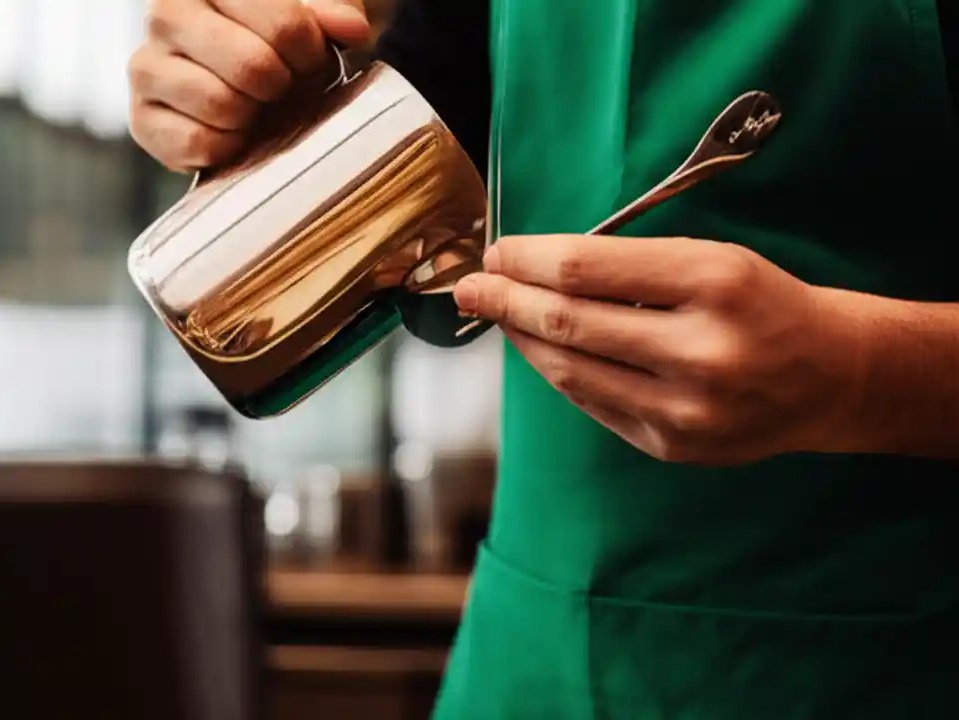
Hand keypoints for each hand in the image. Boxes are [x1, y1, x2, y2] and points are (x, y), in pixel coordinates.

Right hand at [129, 0, 369, 171]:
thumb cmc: (279, 34)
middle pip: (252, 67)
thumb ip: (333, 10)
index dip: (309, 52)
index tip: (308, 57)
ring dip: (251, 115)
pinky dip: (226, 145)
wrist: (246, 73)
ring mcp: (145, 66)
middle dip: (280, 86)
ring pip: (220, 105)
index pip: (283, 24)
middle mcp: (165, 13)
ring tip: (252, 104)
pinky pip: (196, 143)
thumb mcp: (314, 10)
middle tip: (279, 85)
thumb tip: (351, 28)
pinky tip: (229, 128)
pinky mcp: (140, 119)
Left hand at [453, 234, 865, 464]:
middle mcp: (701, 350)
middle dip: (505, 300)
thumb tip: (532, 267)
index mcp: (713, 283)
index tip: (497, 251)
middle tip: (469, 286)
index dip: (527, 259)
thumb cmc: (762, 303)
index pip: (586, 268)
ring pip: (569, 369)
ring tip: (495, 314)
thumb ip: (628, 264)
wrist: (833, 377)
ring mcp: (686, 408)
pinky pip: (591, 401)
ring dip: (520, 338)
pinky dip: (556, 370)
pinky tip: (539, 348)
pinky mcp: (672, 445)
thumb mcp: (711, 258)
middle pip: (567, 322)